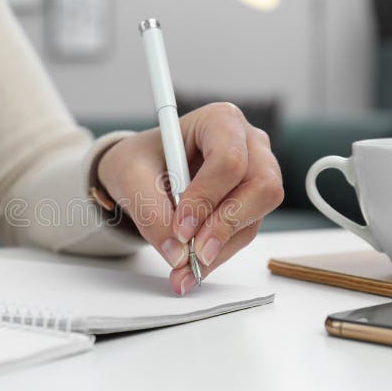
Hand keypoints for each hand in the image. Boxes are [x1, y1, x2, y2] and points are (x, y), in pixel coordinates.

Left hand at [97, 103, 283, 293]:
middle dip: (224, 225)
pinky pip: (244, 234)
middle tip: (192, 254)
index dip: (207, 197)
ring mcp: (256, 174)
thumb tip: (177, 252)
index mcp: (220, 120)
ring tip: (184, 270)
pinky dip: (218, 255)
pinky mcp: (251, 204)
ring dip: (220, 248)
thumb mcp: (130, 177)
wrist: (141, 171)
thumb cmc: (140, 160)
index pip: (230, 159)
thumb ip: (151, 212)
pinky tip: (191, 269)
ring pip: (255, 216)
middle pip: (260, 187)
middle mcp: (249, 144)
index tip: (181, 227)